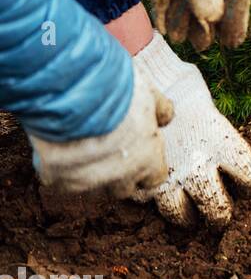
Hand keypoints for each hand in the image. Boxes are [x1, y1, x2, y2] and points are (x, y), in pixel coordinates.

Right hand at [27, 62, 172, 197]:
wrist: (69, 93)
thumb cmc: (114, 90)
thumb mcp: (147, 94)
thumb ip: (160, 111)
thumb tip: (166, 118)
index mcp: (147, 159)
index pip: (155, 178)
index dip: (145, 166)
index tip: (137, 152)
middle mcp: (119, 177)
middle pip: (122, 188)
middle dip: (117, 173)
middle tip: (105, 148)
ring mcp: (86, 181)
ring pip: (89, 185)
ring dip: (85, 171)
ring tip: (77, 144)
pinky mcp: (56, 178)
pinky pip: (58, 179)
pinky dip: (56, 167)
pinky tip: (55, 145)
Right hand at [133, 32, 250, 225]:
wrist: (135, 77)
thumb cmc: (176, 81)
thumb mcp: (206, 104)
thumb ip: (216, 131)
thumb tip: (221, 142)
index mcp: (223, 145)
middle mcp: (198, 166)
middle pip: (218, 211)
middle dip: (220, 214)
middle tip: (218, 210)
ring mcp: (165, 175)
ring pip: (180, 215)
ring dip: (186, 215)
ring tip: (187, 209)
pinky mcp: (135, 178)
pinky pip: (145, 201)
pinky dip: (150, 199)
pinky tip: (153, 189)